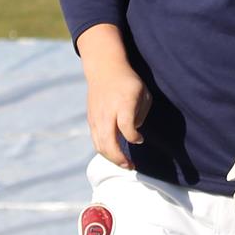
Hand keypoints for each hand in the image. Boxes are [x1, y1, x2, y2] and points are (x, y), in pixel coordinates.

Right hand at [78, 24, 149, 168]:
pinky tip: (115, 154)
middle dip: (120, 158)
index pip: (126, 127)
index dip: (134, 137)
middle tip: (131, 166)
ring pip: (100, 145)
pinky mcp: (91, 120)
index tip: (141, 138)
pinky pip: (96, 141)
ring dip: (112, 158)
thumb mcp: (143, 93)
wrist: (104, 69)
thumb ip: (141, 114)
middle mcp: (107, 112)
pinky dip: (105, 151)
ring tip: (124, 164)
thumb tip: (133, 133)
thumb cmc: (128, 82)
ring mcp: (96, 117)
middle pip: (108, 142)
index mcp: (123, 104)